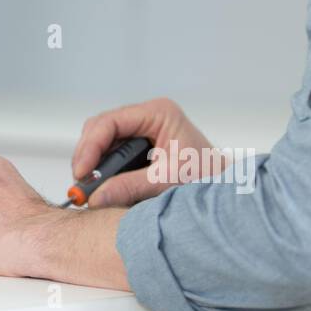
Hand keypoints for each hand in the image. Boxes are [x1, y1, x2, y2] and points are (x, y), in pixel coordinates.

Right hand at [72, 97, 222, 208]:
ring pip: (102, 141)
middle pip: (101, 129)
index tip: (82, 172)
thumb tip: (95, 197)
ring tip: (90, 188)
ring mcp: (141, 130)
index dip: (91, 146)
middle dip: (88, 156)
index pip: (110, 122)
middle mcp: (146, 117)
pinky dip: (103, 169)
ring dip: (93, 164)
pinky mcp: (139, 146)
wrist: (229, 188)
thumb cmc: (209, 178)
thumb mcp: (167, 181)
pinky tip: (102, 186)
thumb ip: (130, 187)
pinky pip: (110, 153)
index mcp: (158, 113)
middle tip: (81, 183)